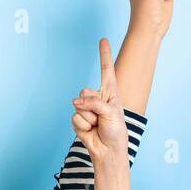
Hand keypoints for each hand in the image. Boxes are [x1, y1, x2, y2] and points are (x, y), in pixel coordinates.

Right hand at [71, 38, 128, 165]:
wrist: (108, 150)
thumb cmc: (115, 131)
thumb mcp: (111, 112)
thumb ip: (94, 102)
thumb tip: (75, 102)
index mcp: (110, 92)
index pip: (106, 69)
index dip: (104, 54)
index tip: (103, 39)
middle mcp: (97, 98)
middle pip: (85, 92)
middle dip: (92, 105)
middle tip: (101, 118)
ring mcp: (86, 109)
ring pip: (79, 106)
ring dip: (89, 118)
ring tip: (98, 125)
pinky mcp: (78, 119)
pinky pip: (75, 117)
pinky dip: (83, 125)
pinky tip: (90, 130)